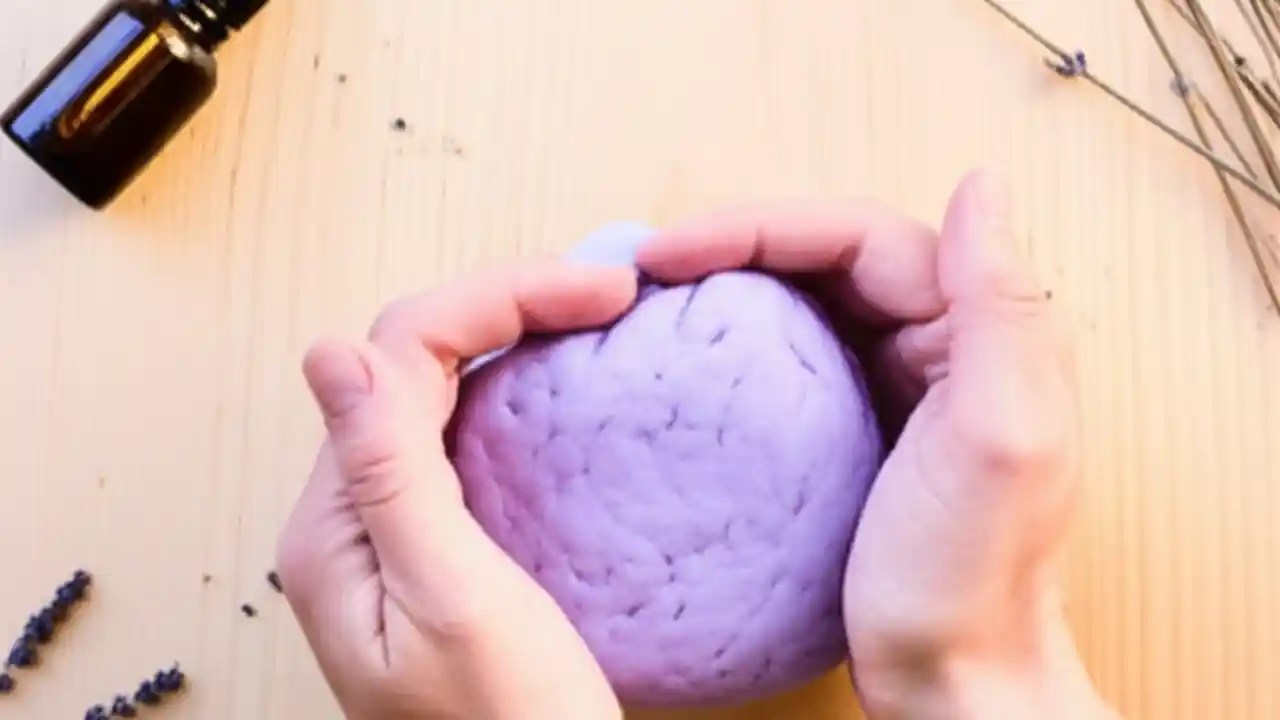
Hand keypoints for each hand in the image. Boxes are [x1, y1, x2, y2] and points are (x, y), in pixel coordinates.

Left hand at [277, 263, 636, 719]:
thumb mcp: (453, 600)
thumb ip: (387, 476)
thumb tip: (329, 351)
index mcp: (336, 527)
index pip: (397, 358)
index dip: (497, 302)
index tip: (601, 293)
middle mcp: (349, 519)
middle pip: (412, 363)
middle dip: (506, 306)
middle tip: (608, 291)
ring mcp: (391, 533)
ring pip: (436, 391)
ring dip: (508, 336)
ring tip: (591, 312)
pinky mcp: (437, 548)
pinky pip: (459, 438)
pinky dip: (511, 391)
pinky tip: (561, 380)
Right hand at [637, 172, 1116, 718]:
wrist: (953, 687)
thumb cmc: (970, 579)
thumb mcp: (1000, 438)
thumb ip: (1001, 307)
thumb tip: (981, 181)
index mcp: (976, 329)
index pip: (856, 236)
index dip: (758, 225)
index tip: (669, 252)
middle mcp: (940, 344)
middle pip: (823, 257)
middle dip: (733, 246)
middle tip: (645, 268)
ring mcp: (894, 387)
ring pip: (803, 303)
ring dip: (730, 286)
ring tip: (652, 300)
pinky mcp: (855, 432)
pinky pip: (789, 362)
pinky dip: (736, 348)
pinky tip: (688, 365)